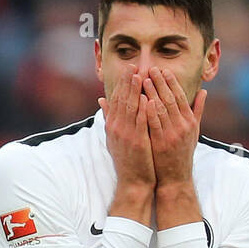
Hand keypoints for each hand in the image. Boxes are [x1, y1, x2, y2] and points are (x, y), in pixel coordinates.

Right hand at [99, 71, 155, 190]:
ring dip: (135, 91)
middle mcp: (117, 129)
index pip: (116, 99)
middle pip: (122, 100)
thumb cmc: (127, 161)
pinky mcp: (137, 142)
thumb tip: (101, 100)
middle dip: (127, 82)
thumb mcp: (114, 138)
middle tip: (133, 65)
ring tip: (140, 75)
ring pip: (130, 108)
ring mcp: (126, 135)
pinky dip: (143, 109)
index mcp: (112, 126)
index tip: (128, 68)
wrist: (133, 183)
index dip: (122, 83)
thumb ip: (109, 118)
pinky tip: (147, 97)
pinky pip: (140, 122)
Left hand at [142, 67, 206, 188]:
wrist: (175, 179)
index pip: (180, 96)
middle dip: (160, 82)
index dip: (171, 82)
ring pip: (161, 108)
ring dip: (152, 92)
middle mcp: (183, 126)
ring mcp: (172, 135)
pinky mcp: (161, 144)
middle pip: (170, 99)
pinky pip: (154, 123)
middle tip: (151, 68)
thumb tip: (204, 92)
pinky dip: (149, 110)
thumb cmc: (182, 154)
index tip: (163, 70)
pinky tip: (142, 99)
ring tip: (143, 79)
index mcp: (189, 122)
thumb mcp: (193, 132)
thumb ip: (197, 111)